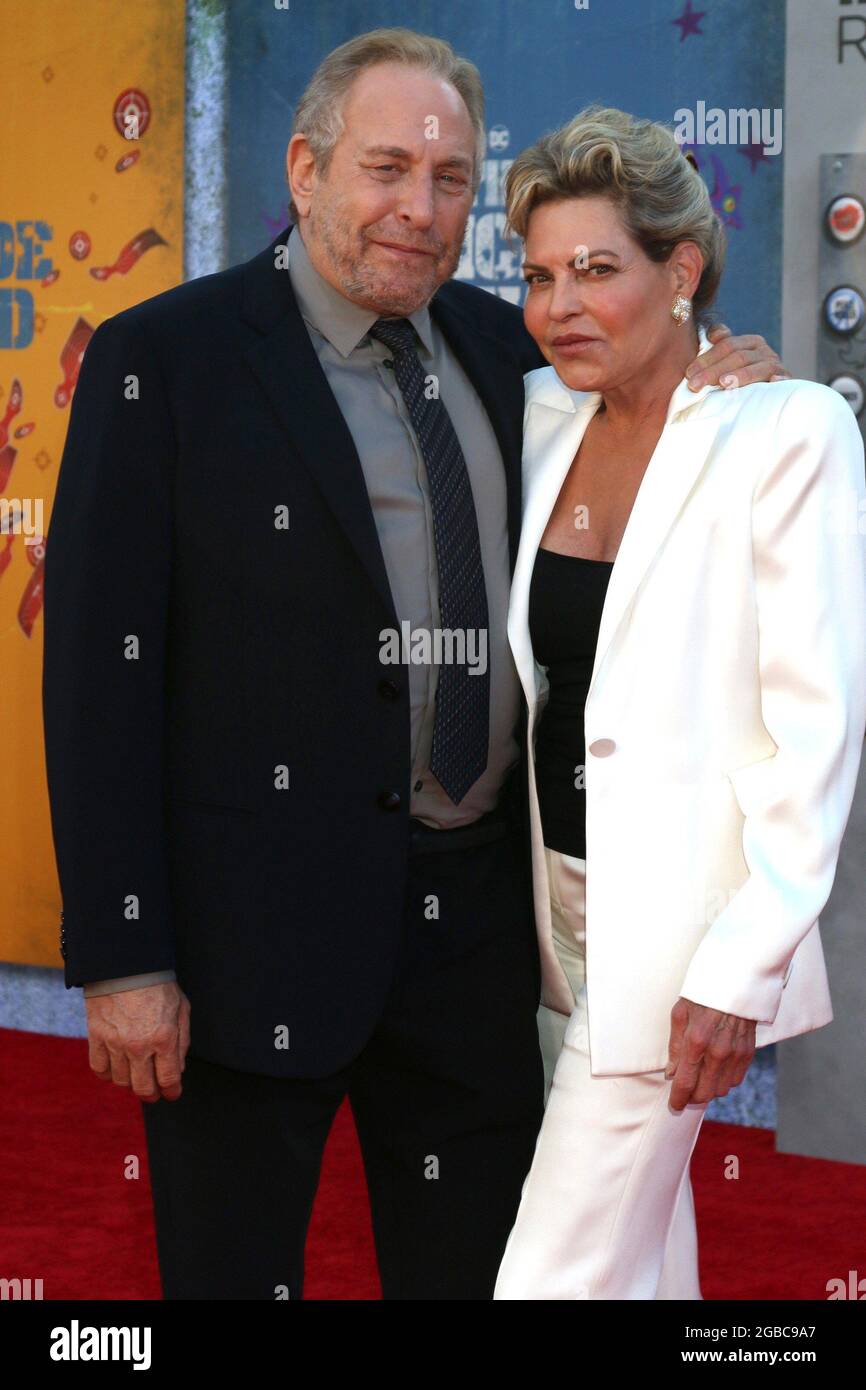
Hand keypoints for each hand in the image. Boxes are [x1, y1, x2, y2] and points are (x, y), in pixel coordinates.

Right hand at [85, 981, 190, 1101]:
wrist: (126, 964)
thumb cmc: (158, 985)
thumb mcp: (181, 1009)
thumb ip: (182, 1042)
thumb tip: (178, 1070)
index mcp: (164, 1038)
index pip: (169, 1080)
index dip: (172, 1092)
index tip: (172, 1093)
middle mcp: (138, 1046)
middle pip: (143, 1088)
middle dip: (152, 1094)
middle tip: (155, 1091)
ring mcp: (115, 1043)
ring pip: (121, 1081)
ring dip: (130, 1082)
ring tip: (136, 1074)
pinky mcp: (96, 1037)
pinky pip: (99, 1069)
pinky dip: (107, 1074)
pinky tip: (116, 1068)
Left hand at [665, 996, 755, 1112]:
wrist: (736, 979)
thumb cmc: (702, 994)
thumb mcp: (680, 1014)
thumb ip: (676, 1047)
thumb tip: (672, 1074)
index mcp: (696, 1041)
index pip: (686, 1083)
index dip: (679, 1099)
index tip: (674, 1105)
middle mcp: (718, 1052)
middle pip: (705, 1093)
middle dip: (693, 1097)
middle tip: (685, 1091)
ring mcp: (736, 1053)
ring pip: (722, 1090)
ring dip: (709, 1089)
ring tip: (700, 1076)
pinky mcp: (748, 1052)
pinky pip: (736, 1079)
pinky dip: (724, 1080)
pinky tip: (716, 1069)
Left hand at [685, 324, 789, 390]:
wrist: (771, 397)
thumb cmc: (740, 381)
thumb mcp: (727, 364)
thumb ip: (717, 348)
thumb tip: (713, 334)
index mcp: (748, 342)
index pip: (726, 345)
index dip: (706, 358)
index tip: (688, 373)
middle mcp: (763, 351)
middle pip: (738, 356)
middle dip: (714, 370)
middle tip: (694, 385)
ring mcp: (775, 365)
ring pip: (757, 367)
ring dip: (741, 375)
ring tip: (724, 384)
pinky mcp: (785, 381)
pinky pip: (782, 378)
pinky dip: (777, 380)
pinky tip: (771, 383)